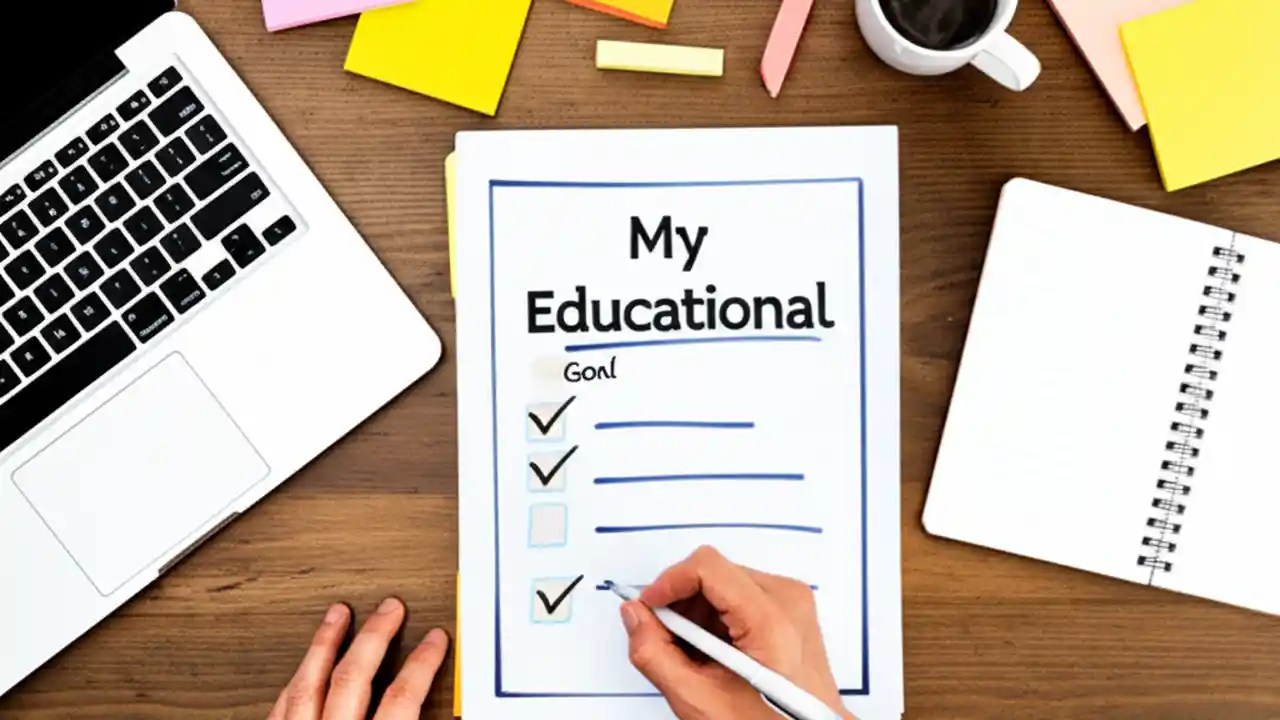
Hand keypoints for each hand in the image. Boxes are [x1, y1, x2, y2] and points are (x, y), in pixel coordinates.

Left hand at [270, 598, 450, 719]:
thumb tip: (450, 713)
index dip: (421, 664)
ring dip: (324, 644)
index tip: (434, 640)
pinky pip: (279, 707)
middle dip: (374, 636)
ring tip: (337, 614)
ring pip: (307, 684)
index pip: (401, 698)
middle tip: (389, 608)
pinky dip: (295, 682)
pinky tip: (301, 667)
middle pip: (352, 677)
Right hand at [621, 546, 853, 719]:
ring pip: (724, 580)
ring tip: (693, 652)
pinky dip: (717, 615)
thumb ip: (656, 654)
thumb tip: (635, 616)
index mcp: (771, 621)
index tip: (648, 606)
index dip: (668, 583)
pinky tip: (714, 650)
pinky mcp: (791, 607)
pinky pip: (741, 593)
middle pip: (714, 572)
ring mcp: (793, 601)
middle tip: (665, 637)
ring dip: (697, 610)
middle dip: (680, 602)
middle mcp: (788, 600)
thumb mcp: (700, 701)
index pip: (707, 567)